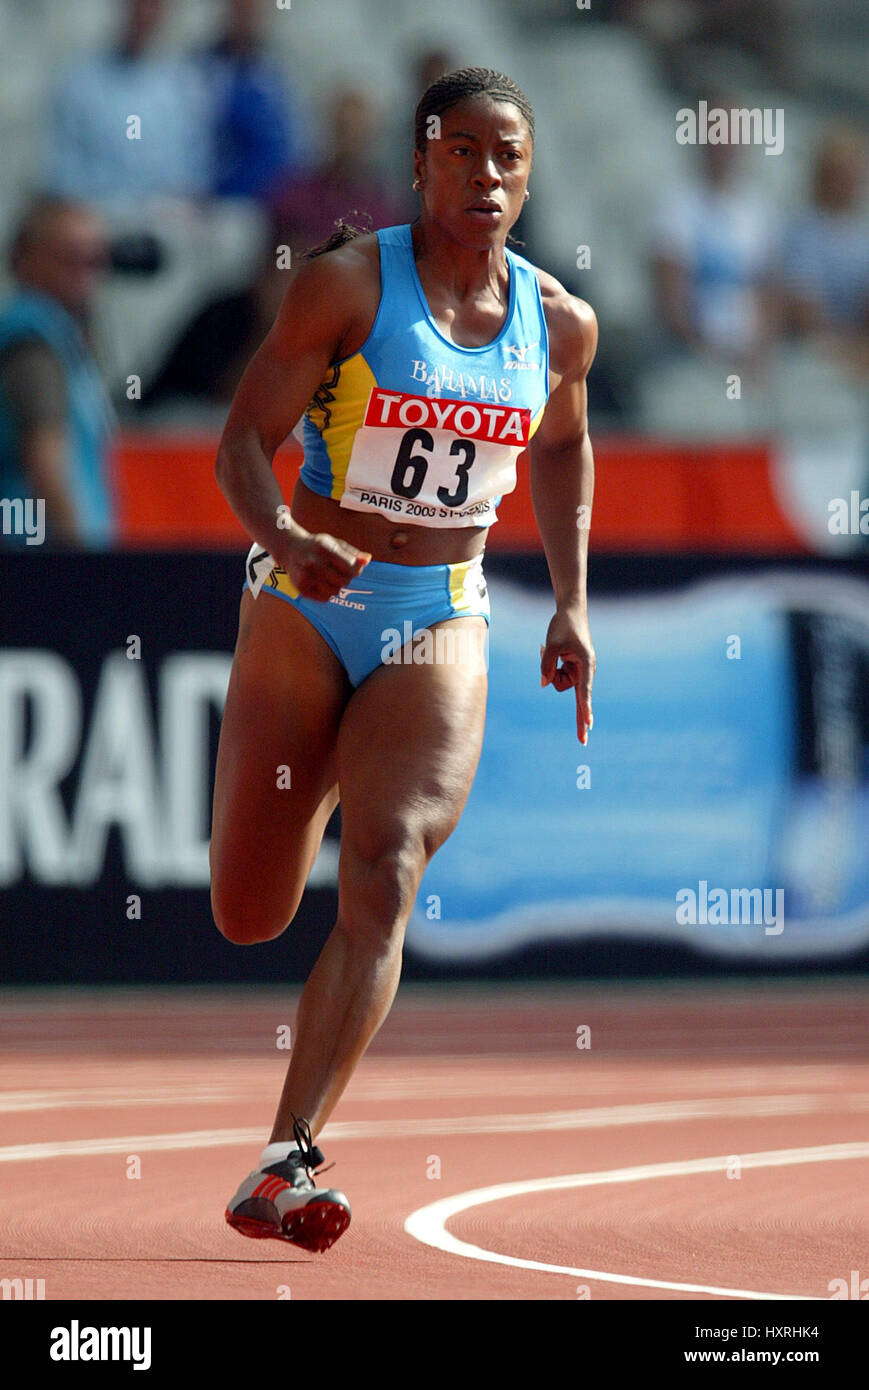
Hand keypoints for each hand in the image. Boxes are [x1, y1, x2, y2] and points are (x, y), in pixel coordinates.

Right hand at [284, 531, 370, 600]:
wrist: (290, 549)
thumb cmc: (318, 546)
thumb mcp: (335, 543)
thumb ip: (353, 553)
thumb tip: (368, 560)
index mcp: (324, 548)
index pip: (351, 566)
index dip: (355, 568)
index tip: (350, 565)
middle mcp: (313, 563)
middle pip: (345, 580)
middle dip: (346, 577)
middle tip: (337, 570)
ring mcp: (306, 576)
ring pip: (336, 591)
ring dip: (336, 586)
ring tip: (329, 576)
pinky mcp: (301, 588)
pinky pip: (325, 598)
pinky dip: (327, 593)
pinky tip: (321, 582)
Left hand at [540, 606, 595, 743]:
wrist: (570, 612)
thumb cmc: (563, 626)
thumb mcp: (551, 645)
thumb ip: (546, 666)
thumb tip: (544, 684)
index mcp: (586, 665)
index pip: (584, 691)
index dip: (585, 708)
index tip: (589, 723)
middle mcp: (586, 671)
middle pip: (575, 695)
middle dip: (579, 718)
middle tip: (583, 742)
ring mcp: (579, 671)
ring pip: (559, 683)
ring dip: (550, 671)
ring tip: (548, 649)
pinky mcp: (572, 669)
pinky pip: (557, 676)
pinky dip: (551, 667)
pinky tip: (549, 651)